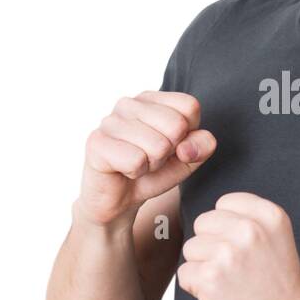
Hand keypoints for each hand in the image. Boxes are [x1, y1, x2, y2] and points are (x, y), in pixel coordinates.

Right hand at [77, 90, 215, 226]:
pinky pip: (136, 161)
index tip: (170, 146)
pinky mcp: (97, 142)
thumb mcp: (188, 159)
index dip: (187, 135)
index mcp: (152, 99)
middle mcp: (129, 103)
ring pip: (158, 146)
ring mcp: (110, 120)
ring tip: (137, 164)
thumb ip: (202, 146)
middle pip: (176, 126)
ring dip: (152, 165)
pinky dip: (136, 173)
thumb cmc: (153, 173)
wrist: (119, 200)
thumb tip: (187, 146)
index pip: (189, 106)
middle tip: (150, 159)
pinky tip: (123, 170)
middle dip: (169, 153)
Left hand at [177, 192, 299, 299]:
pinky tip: (222, 299)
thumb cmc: (282, 292)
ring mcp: (229, 253)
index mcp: (270, 216)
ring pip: (191, 249)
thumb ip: (248, 223)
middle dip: (211, 247)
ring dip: (204, 269)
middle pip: (203, 223)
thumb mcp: (277, 242)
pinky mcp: (211, 278)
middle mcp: (250, 229)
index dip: (226, 228)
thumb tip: (207, 219)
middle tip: (236, 272)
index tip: (244, 250)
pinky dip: (197, 290)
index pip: (225, 203)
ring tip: (231, 286)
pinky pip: (185, 274)